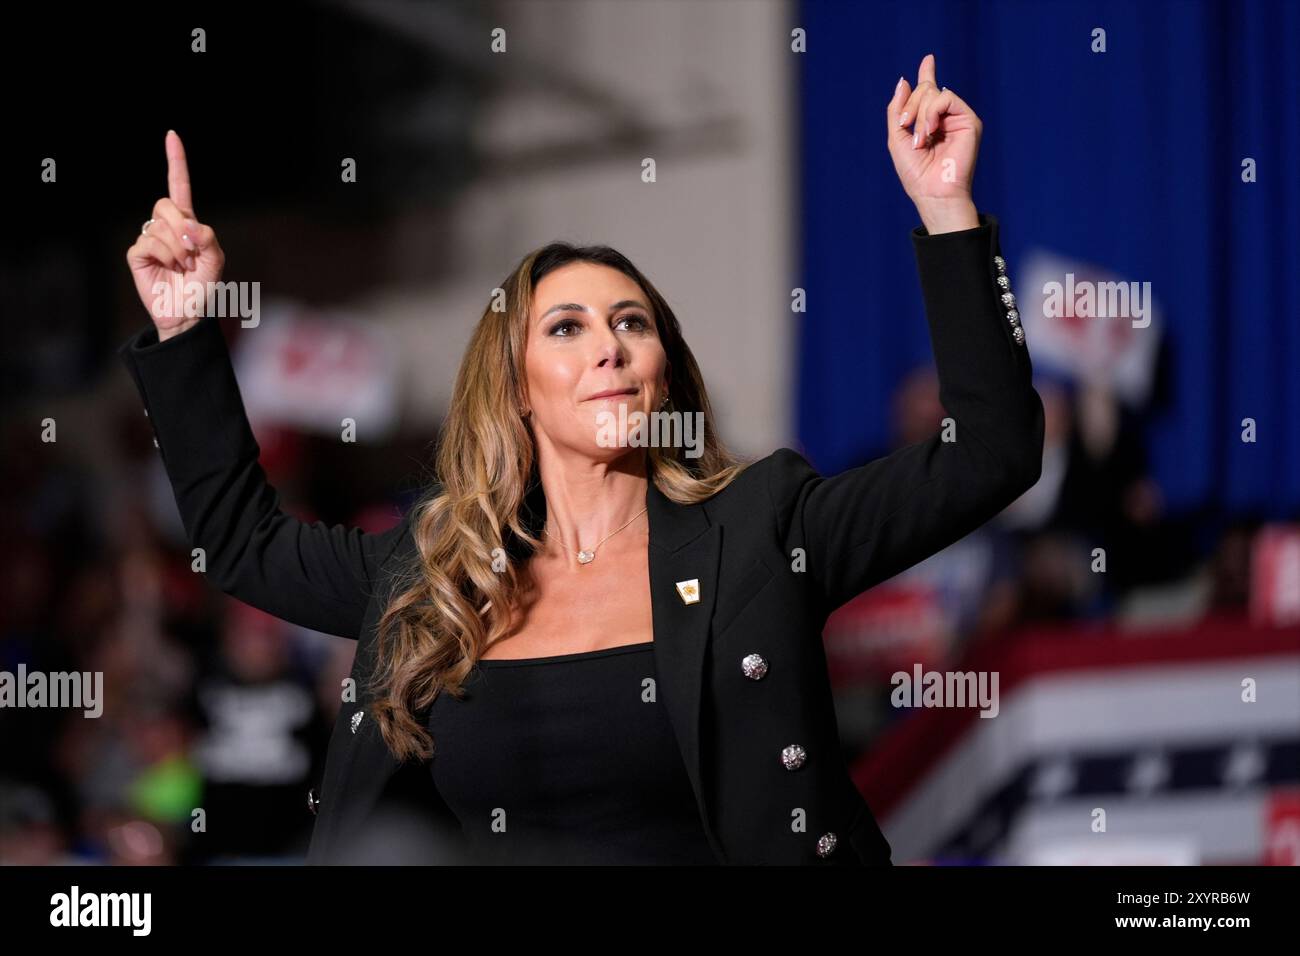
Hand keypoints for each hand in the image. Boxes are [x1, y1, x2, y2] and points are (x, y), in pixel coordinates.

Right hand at [125, 130, 224, 334]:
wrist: (188, 313)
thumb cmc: (202, 287)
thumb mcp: (216, 262)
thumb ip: (209, 240)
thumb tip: (189, 225)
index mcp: (187, 223)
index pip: (178, 186)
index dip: (175, 162)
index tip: (171, 135)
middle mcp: (166, 226)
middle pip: (166, 204)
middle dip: (182, 227)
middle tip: (191, 253)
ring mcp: (149, 238)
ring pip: (159, 226)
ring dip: (177, 250)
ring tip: (182, 267)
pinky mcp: (137, 253)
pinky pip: (148, 242)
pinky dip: (164, 256)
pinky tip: (168, 269)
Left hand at [886, 54, 981, 232]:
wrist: (933, 193)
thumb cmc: (915, 173)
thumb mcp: (896, 138)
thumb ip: (897, 110)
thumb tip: (904, 80)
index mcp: (931, 122)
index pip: (930, 92)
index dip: (927, 75)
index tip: (928, 59)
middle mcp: (947, 118)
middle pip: (925, 89)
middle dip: (910, 106)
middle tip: (906, 127)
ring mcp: (959, 118)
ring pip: (933, 92)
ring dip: (919, 115)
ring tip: (919, 140)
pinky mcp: (970, 121)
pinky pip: (946, 97)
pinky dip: (932, 112)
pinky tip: (930, 130)